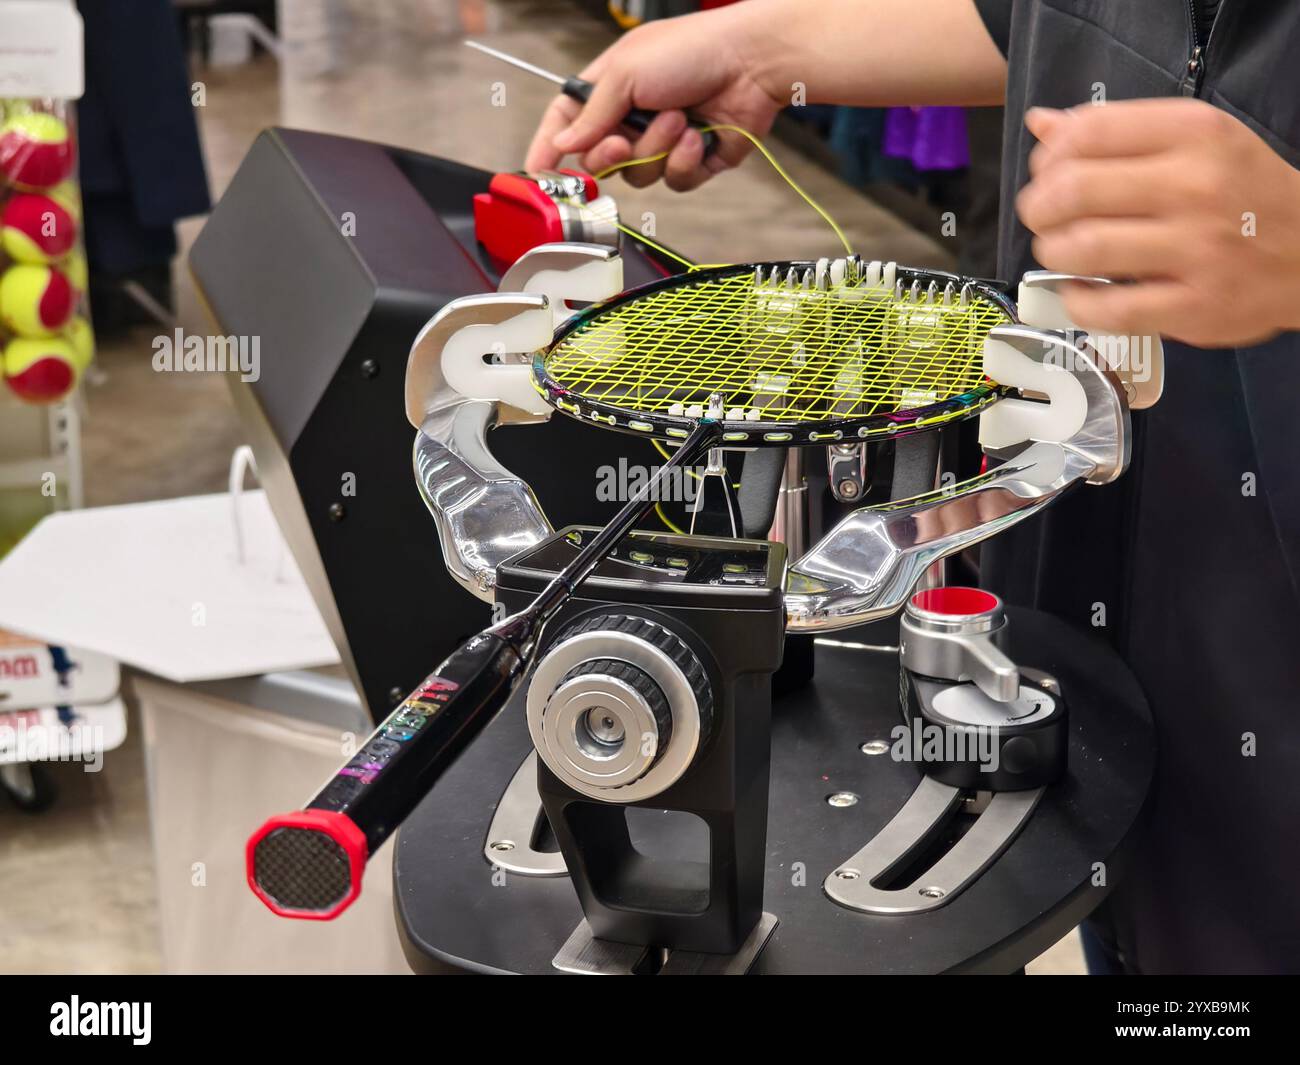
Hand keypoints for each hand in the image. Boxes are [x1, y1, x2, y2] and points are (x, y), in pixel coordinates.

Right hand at [524, 8, 784, 190]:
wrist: (753, 62)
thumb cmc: (693, 50)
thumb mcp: (627, 72)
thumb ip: (592, 112)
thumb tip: (564, 143)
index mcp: (611, 87)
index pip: (568, 121)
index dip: (551, 146)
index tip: (540, 171)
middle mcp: (634, 116)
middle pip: (601, 160)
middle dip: (613, 154)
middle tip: (625, 140)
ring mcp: (664, 140)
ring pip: (639, 176)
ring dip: (657, 150)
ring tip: (680, 119)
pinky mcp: (693, 160)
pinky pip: (674, 182)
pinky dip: (685, 161)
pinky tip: (699, 136)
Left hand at [1016, 99, 1299, 346]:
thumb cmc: (1243, 194)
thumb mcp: (1195, 143)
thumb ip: (1118, 132)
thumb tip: (1042, 125)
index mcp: (1195, 134)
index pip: (1090, 132)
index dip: (1050, 157)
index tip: (1048, 173)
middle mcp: (1196, 187)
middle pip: (1074, 191)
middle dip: (1039, 208)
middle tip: (1043, 217)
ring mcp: (1197, 250)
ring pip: (1083, 249)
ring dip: (1052, 252)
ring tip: (1060, 250)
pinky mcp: (1195, 307)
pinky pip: (1109, 310)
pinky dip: (1077, 302)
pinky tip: (1080, 291)